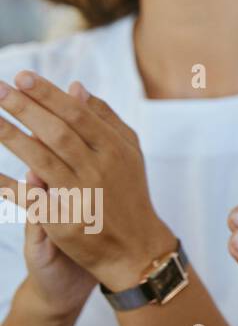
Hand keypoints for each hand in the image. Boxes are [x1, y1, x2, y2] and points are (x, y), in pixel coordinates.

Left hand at [0, 74, 173, 291]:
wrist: (136, 248)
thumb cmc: (128, 193)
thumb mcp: (128, 152)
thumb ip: (104, 118)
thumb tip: (76, 87)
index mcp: (116, 148)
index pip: (78, 114)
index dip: (49, 95)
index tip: (23, 77)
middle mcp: (100, 169)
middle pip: (57, 132)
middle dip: (26, 108)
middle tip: (0, 89)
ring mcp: (82, 195)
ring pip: (40, 159)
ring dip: (11, 136)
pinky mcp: (64, 221)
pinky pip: (28, 197)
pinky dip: (6, 184)